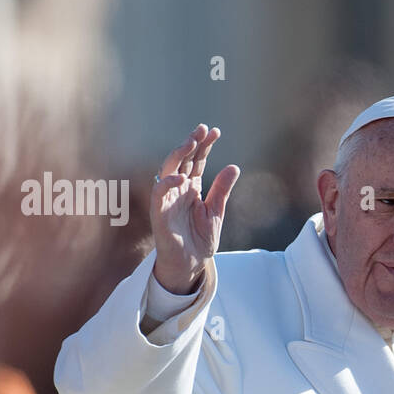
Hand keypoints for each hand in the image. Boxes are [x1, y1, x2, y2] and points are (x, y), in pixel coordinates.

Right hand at [151, 124, 239, 293]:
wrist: (191, 263)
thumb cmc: (200, 240)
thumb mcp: (216, 212)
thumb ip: (222, 190)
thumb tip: (234, 167)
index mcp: (192, 188)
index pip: (197, 161)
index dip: (205, 146)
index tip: (215, 131)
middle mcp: (178, 189)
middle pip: (183, 160)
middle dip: (191, 143)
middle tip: (202, 129)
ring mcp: (168, 198)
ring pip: (168, 169)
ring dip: (178, 154)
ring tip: (191, 141)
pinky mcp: (159, 212)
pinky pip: (159, 192)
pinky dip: (168, 182)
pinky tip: (183, 175)